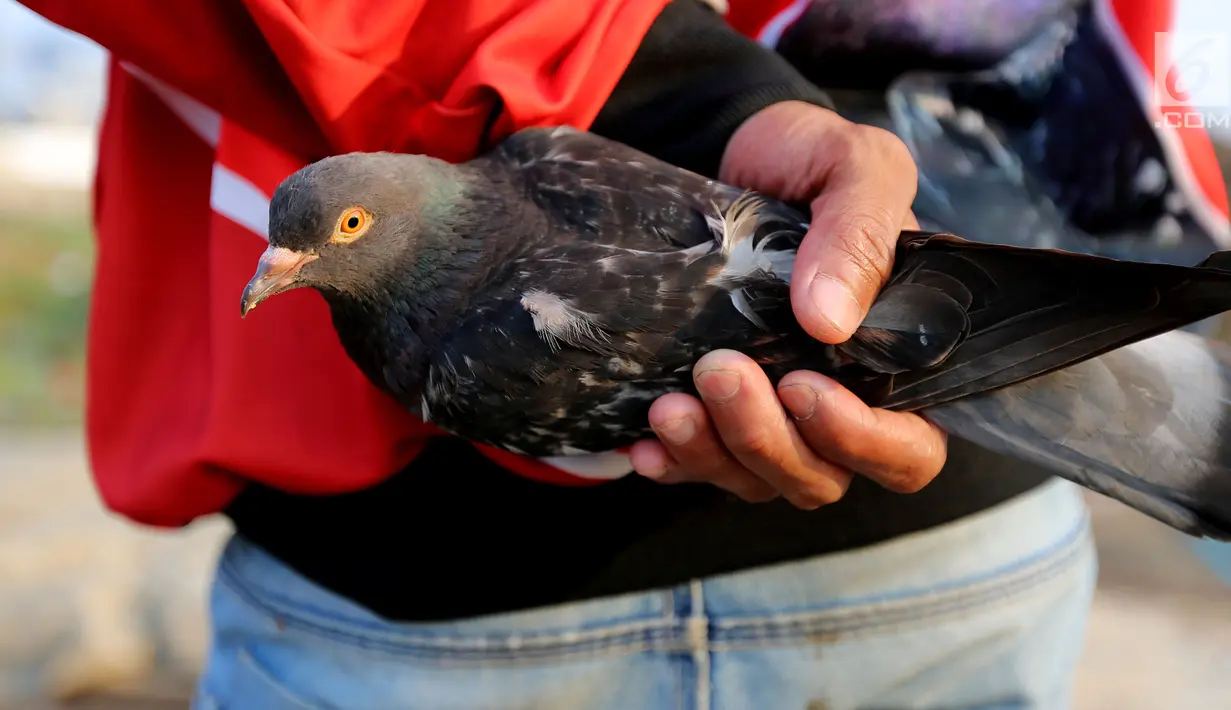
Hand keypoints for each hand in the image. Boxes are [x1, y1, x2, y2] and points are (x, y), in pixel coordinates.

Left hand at [630, 101, 947, 507]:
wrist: (735, 147)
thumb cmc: (811, 158)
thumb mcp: (855, 167)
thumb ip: (859, 234)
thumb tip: (829, 322)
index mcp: (898, 357)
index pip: (909, 447)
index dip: (864, 441)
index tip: (802, 388)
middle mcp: (843, 398)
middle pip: (823, 475)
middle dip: (768, 440)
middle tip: (720, 370)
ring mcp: (777, 410)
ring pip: (758, 477)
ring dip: (713, 453)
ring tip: (668, 406)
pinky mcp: (718, 406)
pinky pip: (701, 464)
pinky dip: (673, 461)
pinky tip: (639, 442)